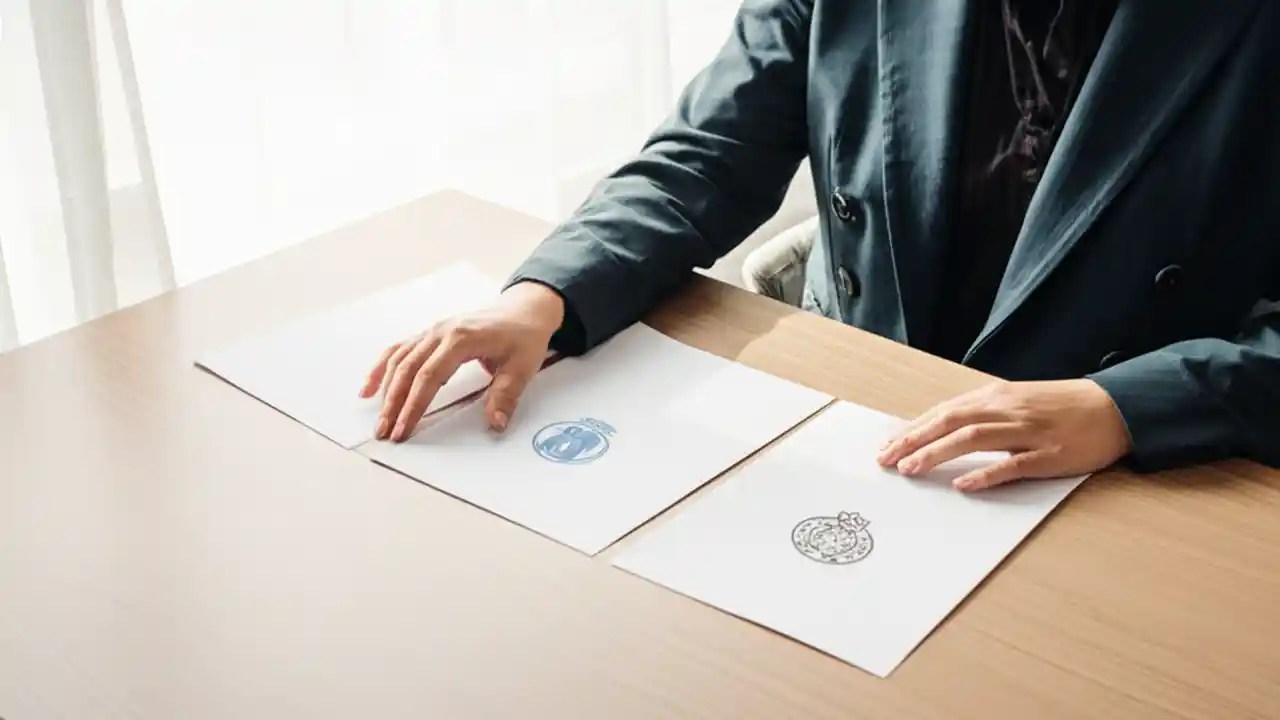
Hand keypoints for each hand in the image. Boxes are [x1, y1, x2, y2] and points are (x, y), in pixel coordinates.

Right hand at [359, 281, 564, 441]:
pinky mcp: (431, 335)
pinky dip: (382, 368)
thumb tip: (495, 423)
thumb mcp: (522, 367)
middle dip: (394, 404)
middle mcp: (441, 332)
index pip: (430, 376)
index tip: (404, 429)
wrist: (524, 309)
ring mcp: (433, 331)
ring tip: (379, 419)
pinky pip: (400, 350)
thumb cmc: (524, 336)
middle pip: (408, 370)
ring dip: (385, 390)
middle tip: (384, 432)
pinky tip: (369, 388)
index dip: (414, 405)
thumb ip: (505, 396)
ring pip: (400, 360)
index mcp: (462, 338)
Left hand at [876, 379, 1131, 491]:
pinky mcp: (1048, 454)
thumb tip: (941, 427)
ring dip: (937, 454)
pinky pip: (1012, 464)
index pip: (944, 411)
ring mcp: (1028, 432)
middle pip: (950, 422)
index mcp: (996, 397)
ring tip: (911, 469)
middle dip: (914, 441)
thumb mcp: (1016, 400)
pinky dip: (985, 474)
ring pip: (973, 439)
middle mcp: (1007, 410)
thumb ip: (981, 413)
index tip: (888, 446)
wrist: (1113, 407)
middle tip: (887, 460)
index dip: (913, 429)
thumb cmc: (1060, 407)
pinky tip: (963, 485)